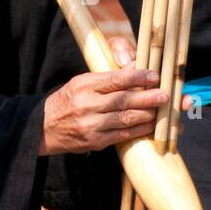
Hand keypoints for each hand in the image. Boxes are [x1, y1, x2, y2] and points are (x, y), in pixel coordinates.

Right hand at [39, 48, 167, 155]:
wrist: (43, 127)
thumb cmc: (69, 100)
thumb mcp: (83, 82)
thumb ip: (109, 77)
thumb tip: (137, 67)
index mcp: (84, 85)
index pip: (114, 79)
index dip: (136, 76)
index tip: (154, 75)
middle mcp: (87, 104)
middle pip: (123, 100)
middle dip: (148, 97)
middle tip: (166, 95)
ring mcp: (90, 125)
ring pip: (125, 119)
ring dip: (147, 114)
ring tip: (164, 109)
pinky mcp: (94, 141)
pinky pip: (122, 135)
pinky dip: (139, 130)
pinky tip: (151, 125)